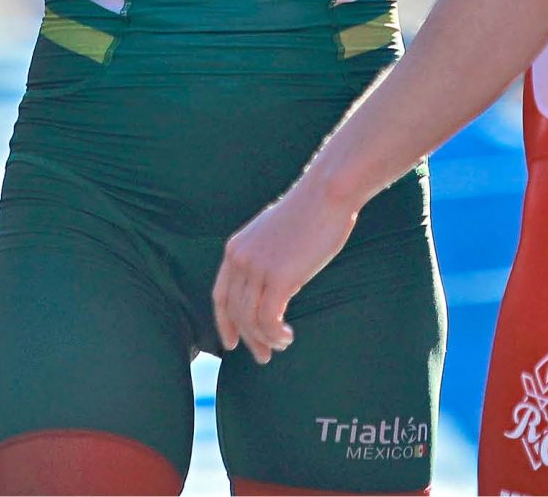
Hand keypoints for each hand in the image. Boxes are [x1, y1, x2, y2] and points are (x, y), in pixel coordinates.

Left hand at [212, 180, 358, 364]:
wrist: (327, 192)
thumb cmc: (311, 211)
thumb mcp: (275, 233)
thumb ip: (265, 255)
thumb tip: (271, 282)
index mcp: (236, 248)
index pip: (220, 295)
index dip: (224, 322)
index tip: (231, 342)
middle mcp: (240, 258)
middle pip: (235, 312)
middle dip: (248, 338)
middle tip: (263, 356)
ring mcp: (257, 268)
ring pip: (251, 319)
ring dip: (264, 339)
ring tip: (280, 346)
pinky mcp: (278, 277)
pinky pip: (268, 319)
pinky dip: (275, 334)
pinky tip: (287, 337)